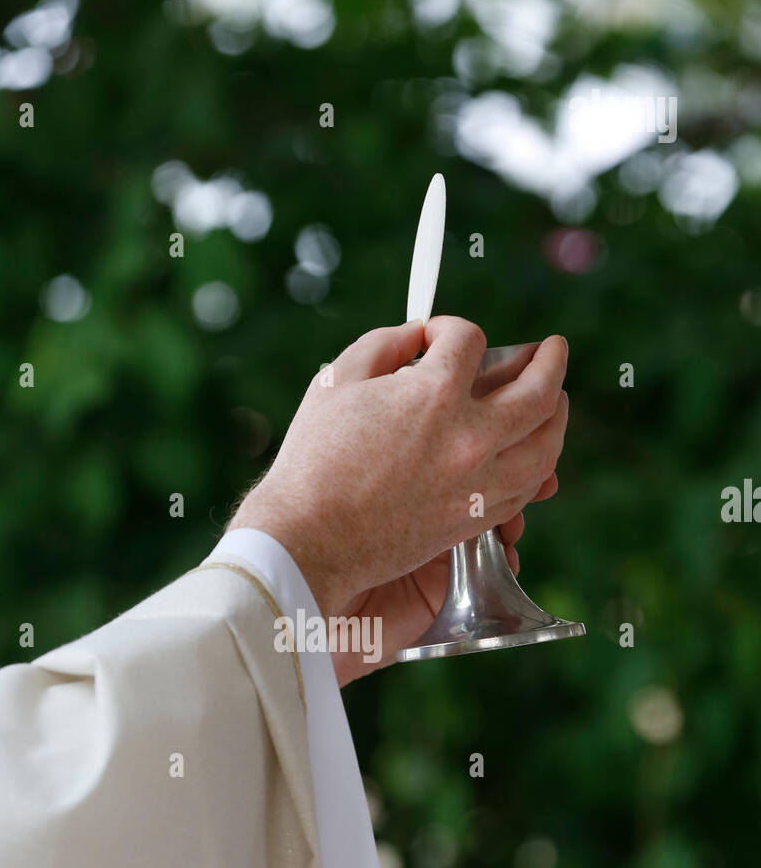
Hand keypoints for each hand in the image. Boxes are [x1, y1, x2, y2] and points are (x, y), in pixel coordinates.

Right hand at [230, 316, 568, 681]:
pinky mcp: (472, 519)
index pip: (470, 340)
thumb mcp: (338, 379)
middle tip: (554, 349)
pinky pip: (524, 489)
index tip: (438, 336)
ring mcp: (477, 483)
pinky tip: (534, 452)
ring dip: (556, 417)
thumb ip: (385, 343)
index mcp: (435, 393)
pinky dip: (536, 465)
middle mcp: (469, 437)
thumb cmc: (314, 458)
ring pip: (546, 446)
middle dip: (550, 361)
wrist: (310, 538)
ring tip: (557, 401)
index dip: (451, 328)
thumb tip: (418, 334)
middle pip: (538, 390)